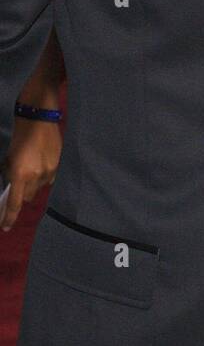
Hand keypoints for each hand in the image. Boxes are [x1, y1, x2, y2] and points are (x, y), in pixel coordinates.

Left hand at [1, 117, 61, 231]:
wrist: (39, 118)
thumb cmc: (19, 136)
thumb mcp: (9, 157)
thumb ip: (10, 174)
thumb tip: (11, 187)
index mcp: (20, 174)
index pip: (14, 203)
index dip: (9, 217)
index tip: (5, 227)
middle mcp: (35, 177)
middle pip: (27, 198)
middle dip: (21, 194)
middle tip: (18, 183)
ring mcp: (48, 172)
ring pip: (38, 189)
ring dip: (32, 185)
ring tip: (31, 169)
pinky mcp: (57, 167)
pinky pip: (48, 180)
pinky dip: (42, 177)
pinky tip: (40, 165)